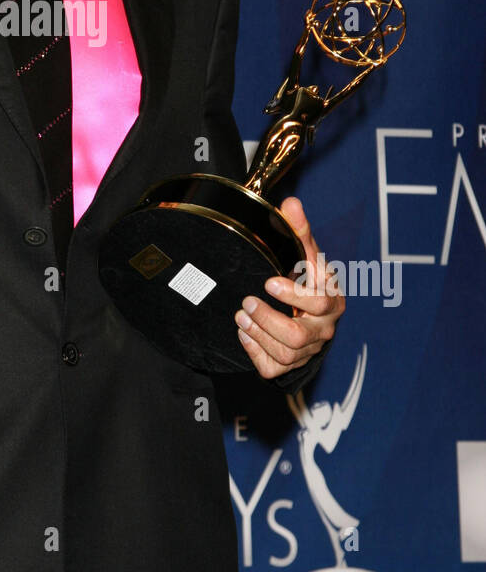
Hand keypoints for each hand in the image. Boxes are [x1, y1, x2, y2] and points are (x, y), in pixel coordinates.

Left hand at [234, 196, 344, 379]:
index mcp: (331, 301)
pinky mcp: (290, 365)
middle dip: (267, 319)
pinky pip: (272, 368)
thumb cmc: (309, 281)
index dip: (293, 295)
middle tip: (246, 302)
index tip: (268, 282)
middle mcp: (322, 330)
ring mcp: (307, 350)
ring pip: (284, 354)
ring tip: (240, 315)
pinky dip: (254, 352)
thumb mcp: (306, 255)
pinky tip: (244, 334)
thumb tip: (290, 203)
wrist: (309, 317)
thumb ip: (298, 230)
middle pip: (297, 336)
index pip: (319, 304)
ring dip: (257, 334)